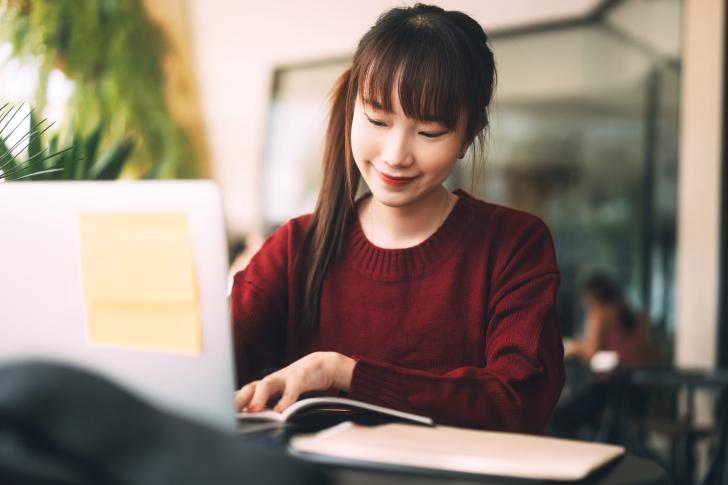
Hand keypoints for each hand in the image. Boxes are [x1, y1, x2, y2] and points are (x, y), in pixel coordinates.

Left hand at [235, 351, 354, 412]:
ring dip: (259, 397)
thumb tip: (253, 420)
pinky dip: (285, 399)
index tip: (221, 413)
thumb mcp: (283, 394)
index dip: (232, 402)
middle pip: (251, 387)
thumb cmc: (298, 382)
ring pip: (267, 384)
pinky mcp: (300, 377)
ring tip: (253, 411)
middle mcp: (272, 380)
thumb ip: (270, 404)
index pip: (244, 393)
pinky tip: (281, 410)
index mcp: (266, 386)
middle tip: (231, 412)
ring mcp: (285, 377)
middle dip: (239, 399)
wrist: (322, 365)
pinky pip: (292, 389)